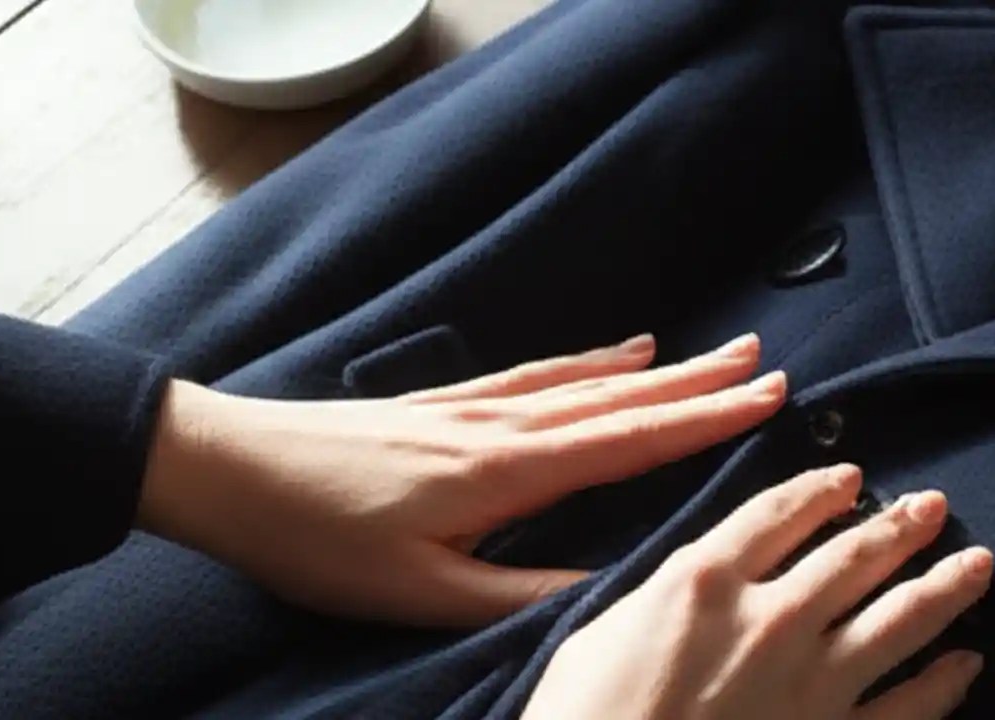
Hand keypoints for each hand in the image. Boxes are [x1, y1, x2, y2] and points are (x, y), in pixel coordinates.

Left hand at [137, 333, 785, 625]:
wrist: (229, 468)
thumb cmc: (317, 537)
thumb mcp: (419, 592)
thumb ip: (517, 593)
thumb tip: (603, 589)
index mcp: (505, 472)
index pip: (629, 441)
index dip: (703, 422)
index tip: (765, 398)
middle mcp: (501, 427)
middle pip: (619, 398)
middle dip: (697, 383)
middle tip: (761, 360)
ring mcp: (472, 408)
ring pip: (583, 382)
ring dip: (652, 369)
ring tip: (704, 354)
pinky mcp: (444, 405)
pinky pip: (536, 376)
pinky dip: (583, 363)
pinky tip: (604, 355)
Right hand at [522, 465, 991, 719]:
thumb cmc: (583, 717)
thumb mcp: (601, 632)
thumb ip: (663, 593)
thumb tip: (699, 575)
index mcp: (705, 581)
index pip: (778, 513)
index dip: (821, 489)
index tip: (850, 478)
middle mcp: (770, 619)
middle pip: (852, 556)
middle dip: (900, 526)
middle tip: (934, 506)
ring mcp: (810, 683)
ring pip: (898, 619)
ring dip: (944, 586)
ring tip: (977, 563)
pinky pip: (907, 708)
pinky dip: (943, 684)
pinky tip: (968, 663)